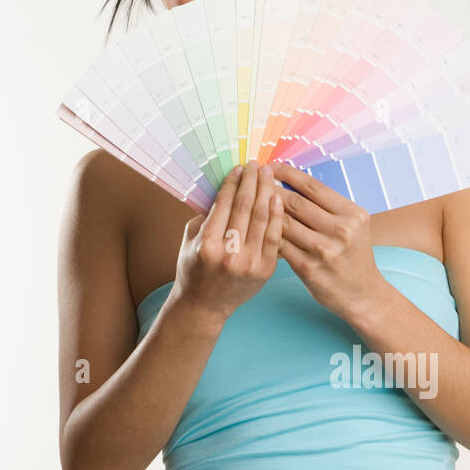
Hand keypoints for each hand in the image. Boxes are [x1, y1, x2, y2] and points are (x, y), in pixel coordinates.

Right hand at [174, 160, 283, 321]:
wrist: (204, 305)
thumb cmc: (194, 269)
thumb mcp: (190, 240)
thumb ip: (206, 215)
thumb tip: (226, 187)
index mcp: (207, 244)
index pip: (224, 204)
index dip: (233, 182)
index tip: (240, 167)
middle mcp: (229, 254)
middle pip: (245, 207)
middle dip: (253, 181)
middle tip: (258, 164)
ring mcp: (249, 264)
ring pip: (262, 219)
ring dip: (267, 192)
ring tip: (269, 174)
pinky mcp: (264, 271)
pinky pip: (274, 237)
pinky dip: (277, 215)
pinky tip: (278, 198)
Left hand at [268, 161, 386, 322]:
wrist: (363, 294)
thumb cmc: (354, 256)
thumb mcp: (353, 226)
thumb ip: (328, 207)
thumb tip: (291, 182)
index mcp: (352, 214)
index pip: (313, 187)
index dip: (287, 174)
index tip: (271, 167)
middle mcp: (340, 230)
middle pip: (296, 202)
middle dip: (270, 189)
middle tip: (255, 181)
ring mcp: (323, 250)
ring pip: (284, 223)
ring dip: (265, 211)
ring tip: (252, 203)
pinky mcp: (308, 268)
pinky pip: (280, 245)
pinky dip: (267, 234)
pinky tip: (257, 227)